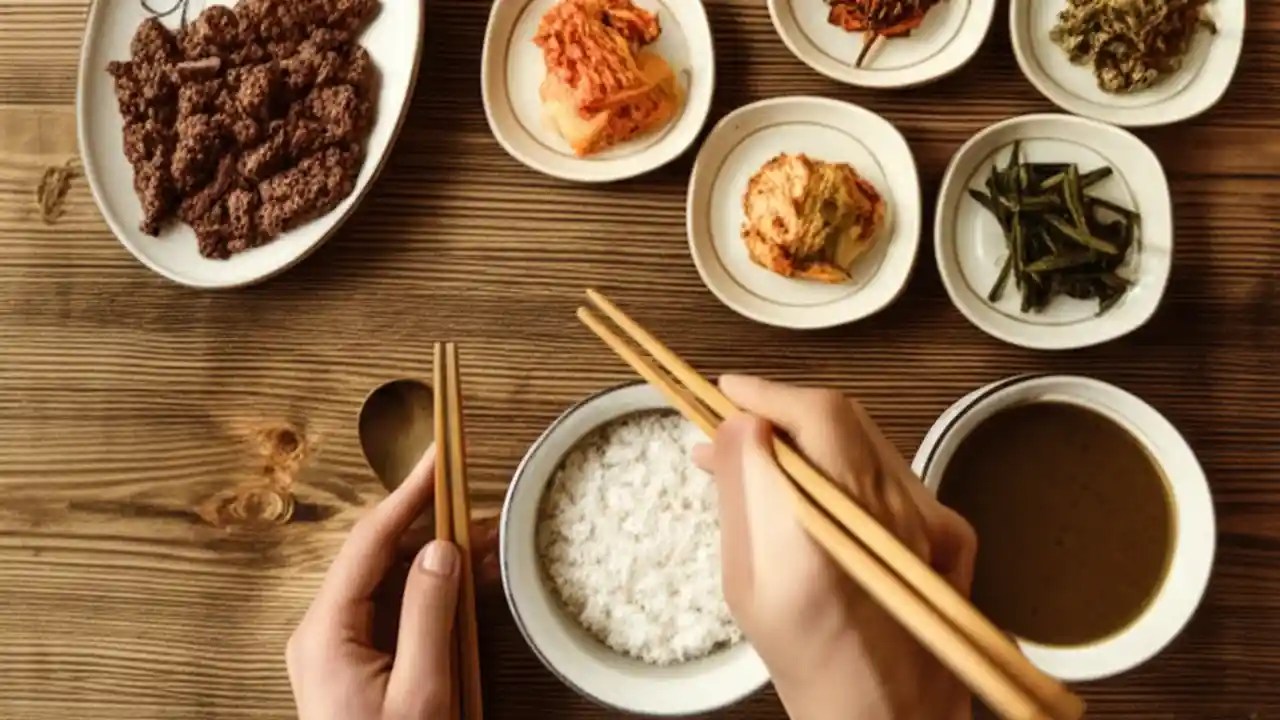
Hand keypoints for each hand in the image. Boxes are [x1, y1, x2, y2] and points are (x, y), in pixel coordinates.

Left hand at [287, 445, 497, 719]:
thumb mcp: (421, 692)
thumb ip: (429, 614)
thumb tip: (441, 549)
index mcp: (325, 633)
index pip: (369, 541)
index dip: (408, 494)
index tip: (438, 457)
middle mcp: (323, 632)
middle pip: (379, 555)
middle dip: (431, 523)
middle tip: (479, 501)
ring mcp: (337, 647)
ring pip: (390, 580)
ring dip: (438, 558)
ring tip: (487, 539)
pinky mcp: (357, 661)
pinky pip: (395, 609)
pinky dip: (433, 591)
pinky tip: (471, 581)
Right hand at [693, 376, 977, 719]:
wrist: (888, 714)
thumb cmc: (809, 662)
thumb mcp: (745, 583)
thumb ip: (744, 497)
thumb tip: (735, 428)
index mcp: (826, 539)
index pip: (809, 420)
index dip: (765, 394)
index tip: (727, 392)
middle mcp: (892, 518)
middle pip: (839, 416)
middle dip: (783, 407)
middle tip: (738, 423)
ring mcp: (932, 521)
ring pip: (866, 437)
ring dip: (814, 433)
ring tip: (769, 456)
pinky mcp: (953, 528)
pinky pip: (892, 471)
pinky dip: (850, 465)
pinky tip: (819, 487)